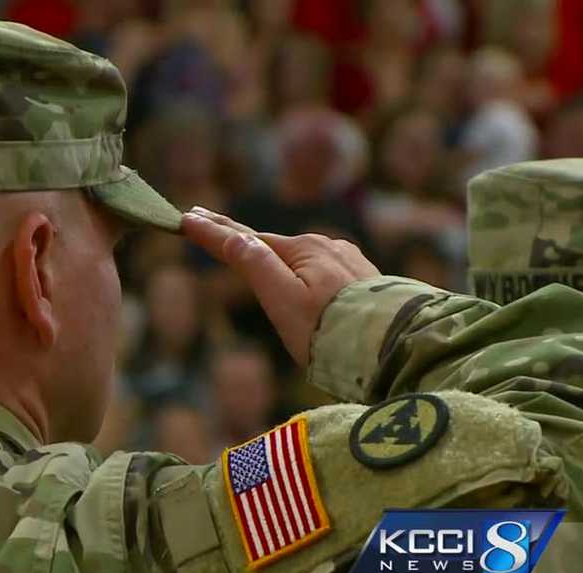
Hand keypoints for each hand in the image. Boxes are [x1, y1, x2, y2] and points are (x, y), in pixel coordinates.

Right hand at [181, 207, 379, 366]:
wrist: (397, 346)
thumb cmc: (333, 331)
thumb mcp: (285, 301)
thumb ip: (258, 266)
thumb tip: (232, 237)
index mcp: (301, 251)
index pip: (244, 240)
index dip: (213, 232)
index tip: (185, 219)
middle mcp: (324, 247)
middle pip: (269, 243)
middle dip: (235, 233)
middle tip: (203, 217)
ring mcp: (347, 261)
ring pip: (297, 255)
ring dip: (270, 249)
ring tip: (246, 243)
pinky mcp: (364, 279)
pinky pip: (320, 266)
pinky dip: (299, 263)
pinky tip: (299, 267)